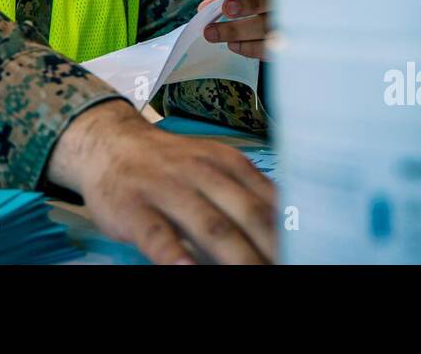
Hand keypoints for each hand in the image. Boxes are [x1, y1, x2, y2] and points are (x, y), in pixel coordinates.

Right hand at [46, 100, 275, 263]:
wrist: (109, 143)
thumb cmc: (169, 165)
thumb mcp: (215, 166)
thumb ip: (248, 194)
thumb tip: (291, 228)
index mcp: (229, 163)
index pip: (270, 203)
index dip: (292, 235)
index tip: (311, 255)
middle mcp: (203, 173)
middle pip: (248, 217)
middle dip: (273, 251)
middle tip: (290, 271)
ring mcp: (168, 189)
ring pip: (211, 226)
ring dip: (237, 258)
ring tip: (255, 278)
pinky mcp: (134, 208)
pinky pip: (157, 234)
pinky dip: (174, 254)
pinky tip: (188, 271)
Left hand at [199, 0, 282, 60]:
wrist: (275, 11)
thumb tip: (205, 7)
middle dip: (248, 3)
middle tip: (226, 8)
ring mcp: (292, 18)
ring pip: (268, 25)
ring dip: (237, 30)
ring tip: (212, 33)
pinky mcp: (288, 41)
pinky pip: (270, 47)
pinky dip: (248, 47)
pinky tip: (232, 44)